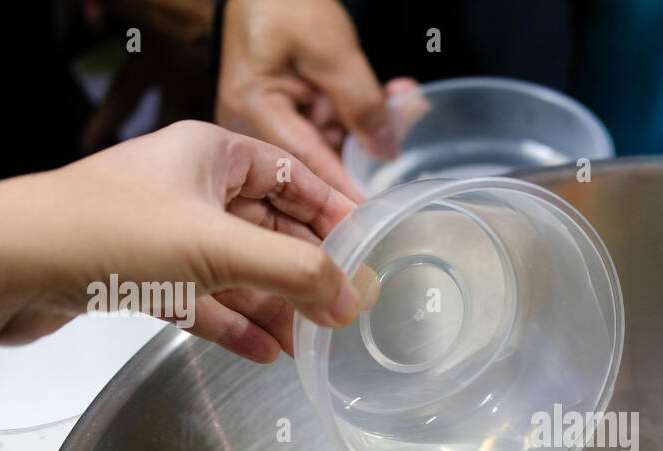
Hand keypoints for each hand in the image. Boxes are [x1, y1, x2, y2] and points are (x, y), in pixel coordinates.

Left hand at [0, 120, 370, 362]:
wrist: (7, 266)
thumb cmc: (102, 231)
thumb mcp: (218, 246)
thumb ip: (294, 273)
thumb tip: (351, 296)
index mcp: (210, 155)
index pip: (293, 177)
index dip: (335, 213)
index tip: (368, 250)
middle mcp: (188, 190)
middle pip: (268, 230)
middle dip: (306, 273)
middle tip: (342, 311)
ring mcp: (164, 235)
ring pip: (238, 272)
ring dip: (274, 308)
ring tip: (310, 345)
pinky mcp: (140, 277)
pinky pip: (203, 301)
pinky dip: (234, 325)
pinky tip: (265, 352)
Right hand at [216, 0, 412, 199]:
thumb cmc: (282, 0)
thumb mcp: (330, 50)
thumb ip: (361, 103)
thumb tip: (386, 153)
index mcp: (254, 107)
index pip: (306, 163)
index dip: (344, 191)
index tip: (373, 216)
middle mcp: (257, 120)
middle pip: (321, 155)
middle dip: (369, 147)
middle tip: (409, 150)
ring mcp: (274, 116)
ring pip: (334, 138)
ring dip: (372, 122)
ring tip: (405, 104)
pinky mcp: (290, 108)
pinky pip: (332, 120)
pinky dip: (361, 108)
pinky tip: (393, 98)